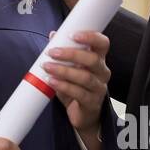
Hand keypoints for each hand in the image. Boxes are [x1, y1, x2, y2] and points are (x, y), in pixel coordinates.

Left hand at [44, 29, 111, 149]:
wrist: (82, 114)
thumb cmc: (77, 86)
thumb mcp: (69, 67)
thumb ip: (62, 51)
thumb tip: (53, 35)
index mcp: (98, 59)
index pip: (102, 44)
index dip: (91, 37)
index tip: (72, 35)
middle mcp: (102, 72)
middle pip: (92, 59)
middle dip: (71, 54)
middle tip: (52, 52)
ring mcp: (99, 88)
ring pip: (85, 77)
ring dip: (63, 71)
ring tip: (47, 67)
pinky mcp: (92, 103)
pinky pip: (79, 93)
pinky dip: (64, 86)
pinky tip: (52, 82)